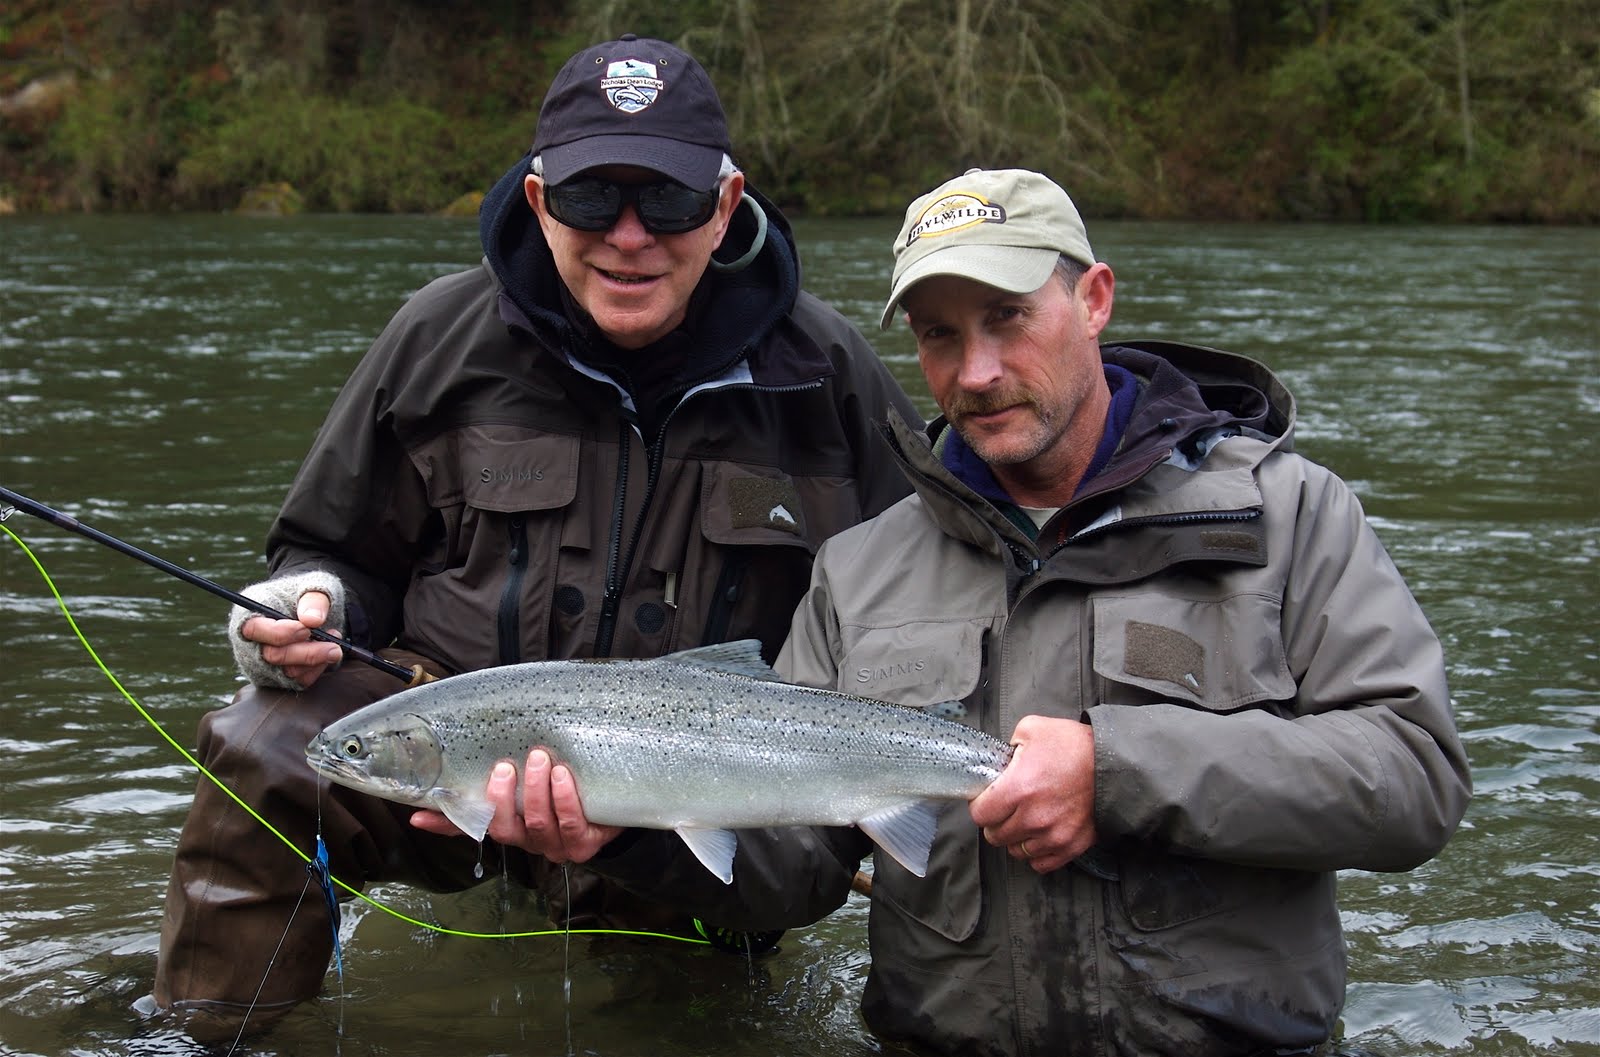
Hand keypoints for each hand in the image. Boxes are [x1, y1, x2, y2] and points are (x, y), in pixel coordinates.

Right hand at [239, 590, 343, 687]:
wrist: (314, 612)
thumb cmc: (308, 596)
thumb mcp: (315, 586)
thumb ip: (313, 599)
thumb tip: (312, 620)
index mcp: (250, 613)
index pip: (254, 629)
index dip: (281, 633)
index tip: (307, 629)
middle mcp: (250, 641)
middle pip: (271, 655)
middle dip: (306, 652)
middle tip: (334, 646)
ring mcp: (261, 662)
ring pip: (286, 672)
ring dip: (316, 661)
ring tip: (334, 644)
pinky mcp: (276, 677)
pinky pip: (297, 682)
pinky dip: (317, 671)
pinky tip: (326, 655)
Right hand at [410, 749, 624, 862]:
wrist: (617, 797)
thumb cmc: (568, 783)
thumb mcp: (534, 775)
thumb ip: (504, 770)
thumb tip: (461, 761)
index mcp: (510, 824)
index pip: (469, 827)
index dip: (444, 824)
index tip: (419, 815)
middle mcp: (528, 840)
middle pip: (504, 829)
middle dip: (503, 798)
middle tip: (507, 767)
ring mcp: (556, 845)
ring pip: (537, 825)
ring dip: (536, 792)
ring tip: (541, 760)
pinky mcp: (584, 844)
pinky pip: (570, 824)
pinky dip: (564, 799)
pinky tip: (563, 776)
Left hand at [969, 715, 1096, 873]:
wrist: (1115, 765)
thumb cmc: (1075, 745)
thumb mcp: (1033, 728)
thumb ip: (1009, 745)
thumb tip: (1000, 760)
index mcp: (1019, 789)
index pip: (980, 814)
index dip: (981, 804)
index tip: (988, 798)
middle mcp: (1033, 818)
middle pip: (995, 836)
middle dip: (996, 822)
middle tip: (1006, 808)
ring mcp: (1053, 836)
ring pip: (1016, 851)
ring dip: (1016, 838)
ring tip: (1025, 820)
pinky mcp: (1070, 846)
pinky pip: (1040, 864)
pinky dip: (1036, 853)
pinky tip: (1039, 835)